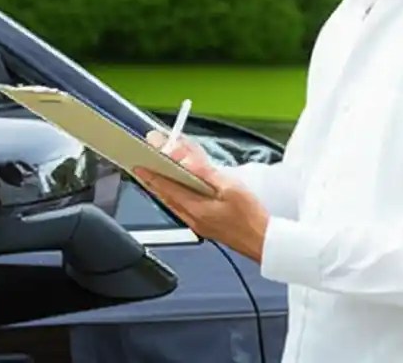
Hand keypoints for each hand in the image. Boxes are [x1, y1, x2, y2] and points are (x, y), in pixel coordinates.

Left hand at [136, 131, 269, 262]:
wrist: (263, 241)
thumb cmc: (250, 217)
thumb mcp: (230, 187)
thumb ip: (206, 174)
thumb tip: (188, 162)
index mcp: (197, 209)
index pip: (167, 188)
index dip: (151, 175)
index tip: (139, 166)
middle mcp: (193, 218)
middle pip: (165, 196)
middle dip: (152, 181)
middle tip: (141, 168)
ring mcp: (197, 223)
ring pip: (172, 203)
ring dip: (162, 188)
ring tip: (153, 176)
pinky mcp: (204, 225)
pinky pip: (182, 208)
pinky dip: (174, 196)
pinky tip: (176, 191)